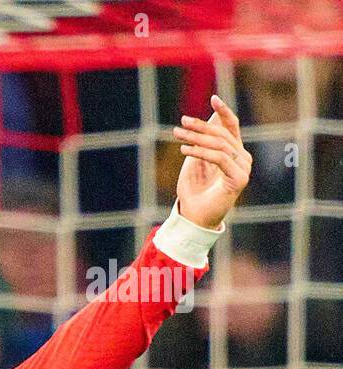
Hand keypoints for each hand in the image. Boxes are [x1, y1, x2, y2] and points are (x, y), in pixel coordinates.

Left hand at [172, 95, 250, 229]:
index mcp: (235, 152)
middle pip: (222, 134)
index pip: (232, 127)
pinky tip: (184, 150)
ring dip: (196, 138)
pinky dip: (201, 152)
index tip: (213, 98)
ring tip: (177, 135)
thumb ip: (203, 143)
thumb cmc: (194, 192)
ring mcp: (243, 168)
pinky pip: (219, 158)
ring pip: (219, 145)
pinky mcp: (239, 178)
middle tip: (181, 121)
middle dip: (200, 126)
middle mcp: (242, 158)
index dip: (224, 112)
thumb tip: (208, 120)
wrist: (196, 217)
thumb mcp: (195, 162)